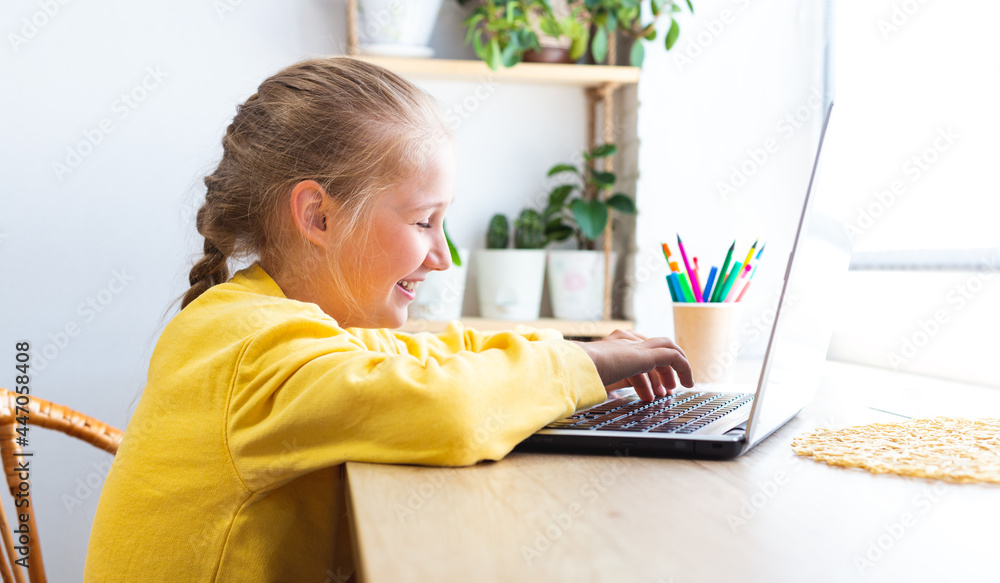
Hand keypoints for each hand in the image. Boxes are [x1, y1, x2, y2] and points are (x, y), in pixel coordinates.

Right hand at [573, 329, 693, 401]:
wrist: (577, 367)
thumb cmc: (581, 374)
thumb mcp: (599, 376)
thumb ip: (612, 379)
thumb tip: (618, 390)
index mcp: (612, 343)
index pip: (639, 350)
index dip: (649, 370)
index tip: (653, 389)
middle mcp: (625, 339)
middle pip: (654, 347)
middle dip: (664, 368)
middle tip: (667, 388)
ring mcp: (636, 344)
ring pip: (667, 348)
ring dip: (676, 368)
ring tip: (675, 389)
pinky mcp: (647, 353)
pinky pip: (673, 357)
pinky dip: (683, 368)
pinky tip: (686, 382)